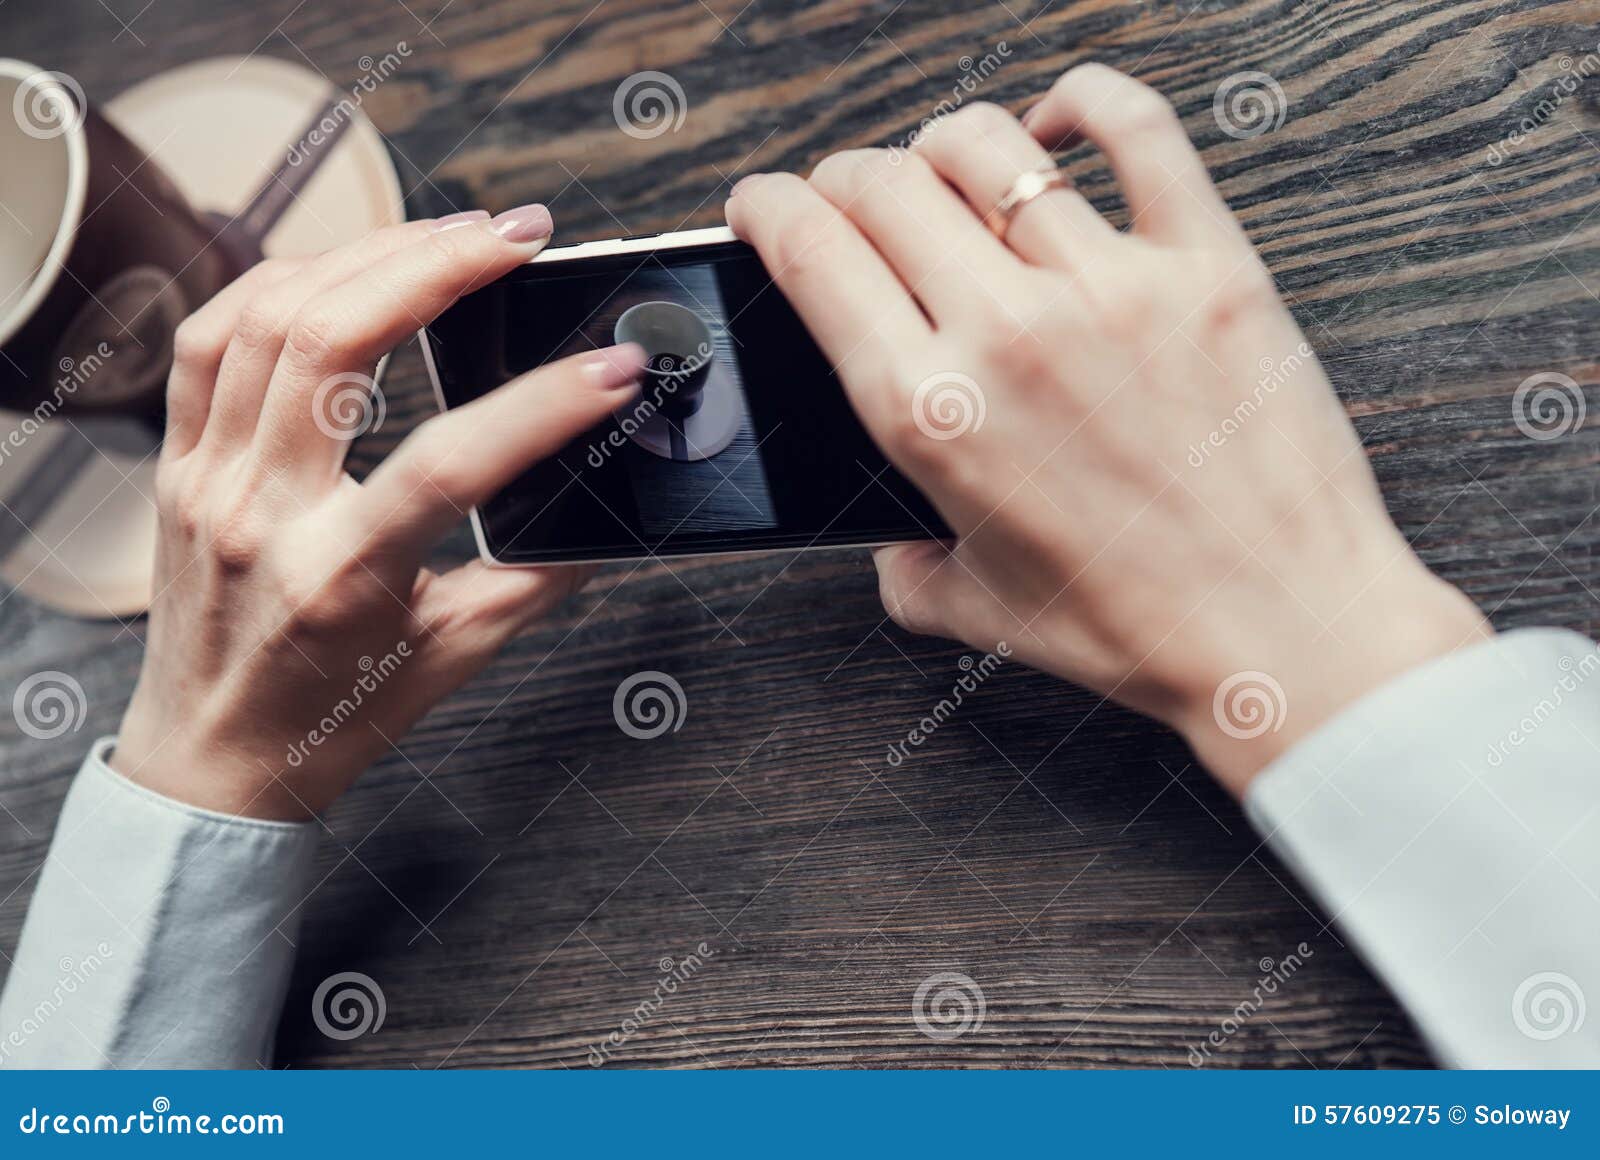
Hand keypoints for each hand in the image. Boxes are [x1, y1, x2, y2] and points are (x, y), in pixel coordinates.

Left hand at [114, 207, 646, 819]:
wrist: (211, 761)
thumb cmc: (330, 719)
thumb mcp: (453, 657)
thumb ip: (532, 581)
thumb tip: (604, 517)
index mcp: (340, 577)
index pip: (450, 462)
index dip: (542, 406)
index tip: (611, 370)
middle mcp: (260, 516)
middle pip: (334, 344)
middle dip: (435, 266)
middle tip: (515, 237)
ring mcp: (207, 481)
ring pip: (267, 318)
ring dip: (364, 255)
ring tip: (446, 234)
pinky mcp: (178, 464)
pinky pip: (209, 338)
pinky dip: (278, 281)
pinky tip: (343, 265)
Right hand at [726, 64, 1489, 795]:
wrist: (1286, 632)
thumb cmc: (1142, 626)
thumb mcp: (984, 611)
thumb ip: (910, 573)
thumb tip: (896, 552)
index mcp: (932, 415)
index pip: (813, 256)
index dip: (766, 207)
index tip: (763, 202)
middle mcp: (1009, 336)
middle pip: (884, 186)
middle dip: (841, 175)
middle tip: (847, 193)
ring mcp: (1110, 289)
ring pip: (987, 148)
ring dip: (942, 145)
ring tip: (946, 168)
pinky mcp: (1206, 265)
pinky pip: (1135, 130)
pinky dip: (1082, 103)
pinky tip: (1060, 123)